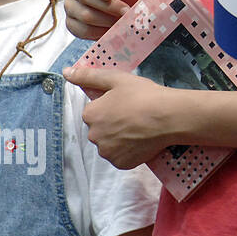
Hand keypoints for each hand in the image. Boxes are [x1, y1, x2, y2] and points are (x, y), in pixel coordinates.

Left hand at [61, 66, 184, 168]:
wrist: (169, 117)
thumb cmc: (145, 96)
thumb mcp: (117, 79)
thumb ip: (89, 76)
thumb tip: (67, 72)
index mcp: (90, 114)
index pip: (94, 112)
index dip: (111, 107)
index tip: (126, 104)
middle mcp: (94, 135)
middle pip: (101, 130)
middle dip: (114, 124)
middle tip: (134, 116)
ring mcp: (107, 151)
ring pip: (110, 144)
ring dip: (120, 139)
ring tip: (140, 128)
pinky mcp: (121, 163)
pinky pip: (121, 157)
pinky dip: (129, 151)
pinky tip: (141, 140)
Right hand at [64, 0, 147, 39]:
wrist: (132, 14)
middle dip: (108, 6)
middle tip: (125, 10)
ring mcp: (70, 7)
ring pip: (85, 15)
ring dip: (107, 20)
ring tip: (122, 20)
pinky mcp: (72, 24)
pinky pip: (82, 30)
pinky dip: (100, 31)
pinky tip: (111, 28)